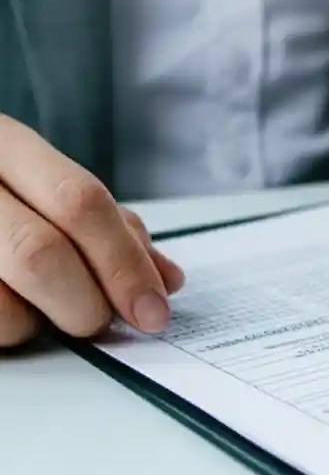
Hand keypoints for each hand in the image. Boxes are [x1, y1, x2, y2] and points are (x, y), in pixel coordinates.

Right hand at [0, 115, 184, 348]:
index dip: (124, 263)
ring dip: (37, 324)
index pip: (80, 202)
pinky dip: (5, 329)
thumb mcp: (43, 185)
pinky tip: (8, 309)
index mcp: (5, 144)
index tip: (155, 312)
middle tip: (101, 322)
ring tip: (39, 308)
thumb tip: (166, 279)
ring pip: (0, 305)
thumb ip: (107, 227)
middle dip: (87, 304)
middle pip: (39, 254)